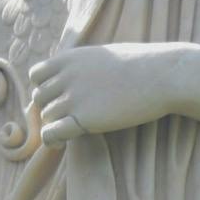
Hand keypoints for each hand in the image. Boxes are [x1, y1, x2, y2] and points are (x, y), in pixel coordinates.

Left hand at [21, 43, 170, 143]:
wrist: (163, 75)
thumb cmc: (142, 66)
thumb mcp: (106, 56)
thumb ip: (85, 66)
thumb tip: (78, 78)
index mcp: (71, 58)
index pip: (36, 74)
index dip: (43, 88)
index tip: (58, 97)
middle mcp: (67, 75)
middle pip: (40, 98)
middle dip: (50, 108)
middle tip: (67, 118)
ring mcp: (74, 97)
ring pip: (46, 116)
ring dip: (55, 124)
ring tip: (68, 131)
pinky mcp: (83, 118)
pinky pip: (51, 132)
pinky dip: (52, 140)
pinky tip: (62, 143)